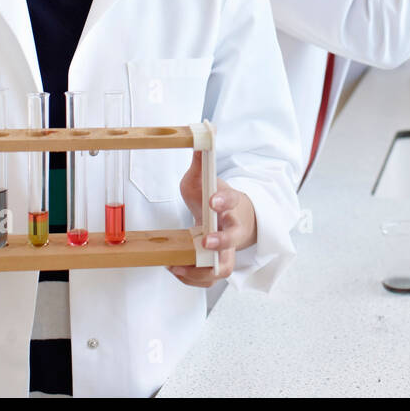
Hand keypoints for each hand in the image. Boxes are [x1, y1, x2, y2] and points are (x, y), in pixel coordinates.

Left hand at [169, 153, 255, 287]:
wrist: (234, 218)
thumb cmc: (216, 198)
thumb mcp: (206, 177)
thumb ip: (201, 161)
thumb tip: (203, 131)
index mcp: (231, 205)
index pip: (234, 200)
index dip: (225, 200)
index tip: (213, 199)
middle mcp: (233, 230)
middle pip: (235, 240)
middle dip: (221, 242)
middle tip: (205, 241)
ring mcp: (227, 250)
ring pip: (223, 268)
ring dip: (201, 270)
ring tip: (178, 264)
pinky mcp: (216, 264)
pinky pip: (207, 279)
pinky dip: (190, 278)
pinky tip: (174, 266)